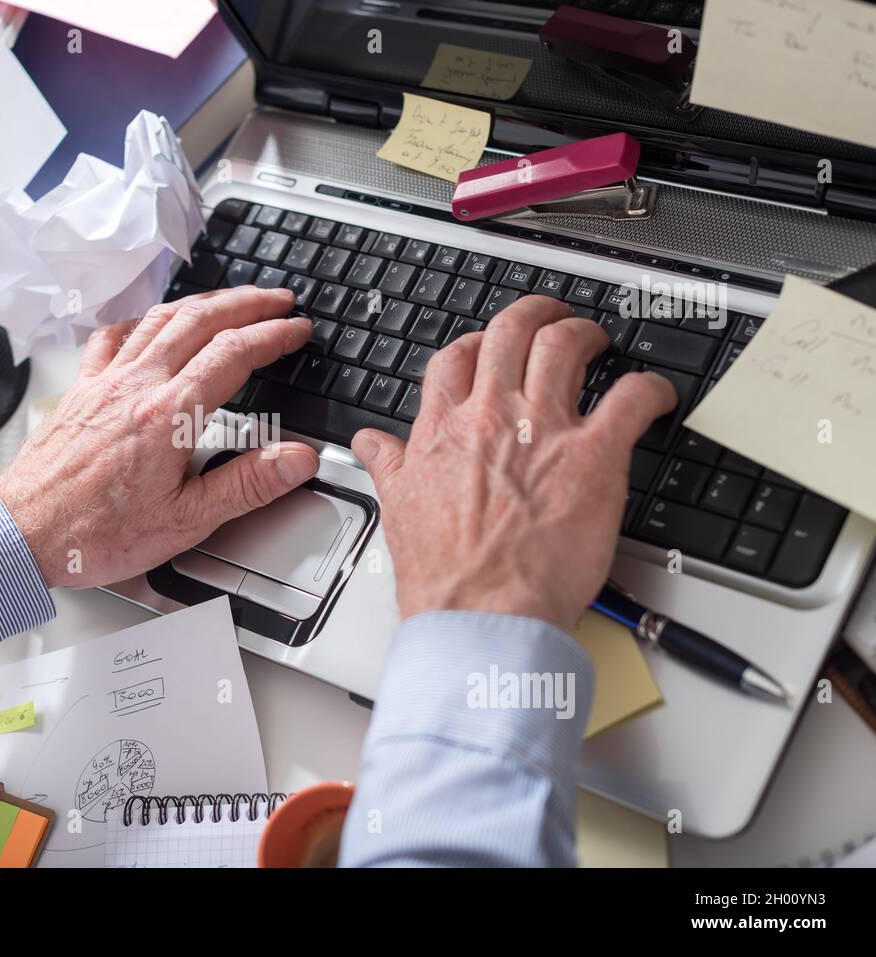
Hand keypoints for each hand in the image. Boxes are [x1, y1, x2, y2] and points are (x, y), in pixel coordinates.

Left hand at [0, 286, 318, 588]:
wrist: (24, 534)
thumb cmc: (95, 534)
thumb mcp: (187, 521)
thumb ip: (247, 485)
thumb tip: (296, 459)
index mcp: (168, 416)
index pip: (234, 353)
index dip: (273, 334)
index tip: (296, 329)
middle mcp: (135, 386)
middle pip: (200, 320)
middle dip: (246, 302)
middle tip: (277, 300)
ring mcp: (104, 382)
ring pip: (159, 319)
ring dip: (201, 302)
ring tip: (228, 300)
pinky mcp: (80, 389)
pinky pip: (112, 336)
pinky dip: (141, 320)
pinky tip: (148, 322)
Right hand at [352, 296, 676, 632]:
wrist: (481, 612)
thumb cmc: (445, 575)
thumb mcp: (398, 510)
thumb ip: (389, 465)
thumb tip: (371, 444)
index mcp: (444, 429)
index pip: (457, 358)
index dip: (478, 342)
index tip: (491, 348)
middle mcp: (493, 417)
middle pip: (512, 331)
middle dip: (536, 314)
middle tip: (552, 318)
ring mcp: (544, 430)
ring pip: (565, 345)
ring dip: (585, 333)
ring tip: (597, 341)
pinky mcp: (594, 455)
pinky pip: (631, 397)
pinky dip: (651, 388)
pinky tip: (656, 394)